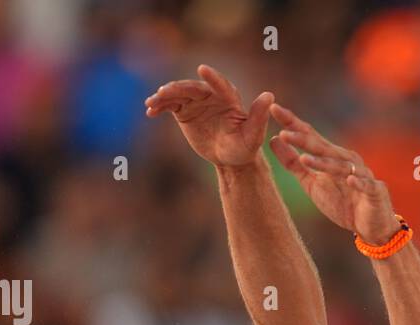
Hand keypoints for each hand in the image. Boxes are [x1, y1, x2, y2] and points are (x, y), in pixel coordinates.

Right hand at [145, 65, 272, 167]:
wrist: (231, 158)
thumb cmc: (245, 148)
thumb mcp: (253, 135)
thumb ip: (259, 117)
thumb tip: (269, 96)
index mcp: (229, 98)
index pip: (220, 85)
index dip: (212, 78)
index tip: (202, 69)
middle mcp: (211, 95)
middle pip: (193, 88)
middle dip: (178, 88)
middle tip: (165, 92)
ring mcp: (196, 101)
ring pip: (178, 94)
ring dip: (164, 96)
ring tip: (152, 103)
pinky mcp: (184, 110)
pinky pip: (169, 104)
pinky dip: (159, 106)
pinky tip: (149, 111)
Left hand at [269, 102, 399, 244]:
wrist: (372, 225)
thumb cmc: (342, 202)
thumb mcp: (311, 183)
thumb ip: (293, 163)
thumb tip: (273, 139)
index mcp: (331, 156)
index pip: (310, 135)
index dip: (292, 123)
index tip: (273, 109)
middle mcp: (346, 160)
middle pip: (322, 147)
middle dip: (303, 139)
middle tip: (283, 133)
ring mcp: (361, 174)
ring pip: (340, 166)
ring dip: (323, 162)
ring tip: (304, 159)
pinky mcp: (374, 192)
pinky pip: (365, 185)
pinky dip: (358, 182)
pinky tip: (349, 179)